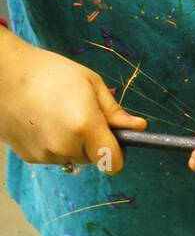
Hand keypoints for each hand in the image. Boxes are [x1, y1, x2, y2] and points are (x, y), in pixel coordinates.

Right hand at [0, 30, 146, 173]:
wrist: (4, 75)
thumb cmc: (51, 72)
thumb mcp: (91, 83)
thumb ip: (114, 111)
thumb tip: (139, 128)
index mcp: (85, 126)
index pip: (114, 163)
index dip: (118, 152)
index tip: (115, 138)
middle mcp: (65, 147)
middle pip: (93, 159)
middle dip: (94, 142)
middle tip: (82, 113)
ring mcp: (45, 155)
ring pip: (72, 158)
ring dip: (72, 143)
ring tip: (58, 114)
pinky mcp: (28, 157)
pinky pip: (52, 156)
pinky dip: (53, 144)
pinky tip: (43, 120)